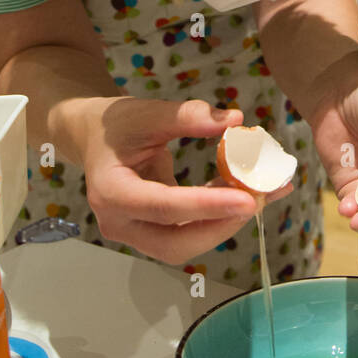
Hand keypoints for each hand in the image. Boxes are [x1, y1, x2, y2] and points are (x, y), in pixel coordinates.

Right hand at [78, 96, 290, 262]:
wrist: (95, 138)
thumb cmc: (117, 126)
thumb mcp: (147, 112)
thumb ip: (187, 116)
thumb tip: (235, 120)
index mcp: (111, 192)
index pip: (162, 207)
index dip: (206, 206)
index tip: (247, 199)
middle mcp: (120, 222)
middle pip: (175, 243)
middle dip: (221, 225)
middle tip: (259, 198)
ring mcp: (136, 232)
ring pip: (184, 245)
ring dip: (225, 224)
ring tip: (261, 192)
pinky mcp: (153, 232)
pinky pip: (189, 233)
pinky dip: (220, 217)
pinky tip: (250, 194)